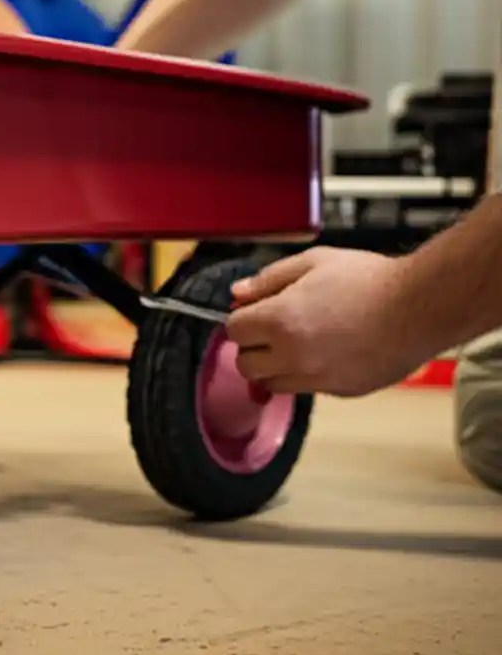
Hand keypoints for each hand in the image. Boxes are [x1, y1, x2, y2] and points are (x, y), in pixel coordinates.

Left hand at [226, 247, 422, 396]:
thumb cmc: (369, 279)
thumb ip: (269, 279)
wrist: (421, 307)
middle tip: (274, 330)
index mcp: (279, 321)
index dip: (243, 319)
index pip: (233, 331)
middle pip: (246, 365)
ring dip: (275, 366)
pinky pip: (306, 388)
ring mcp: (316, 378)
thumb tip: (237, 295)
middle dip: (253, 347)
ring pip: (272, 384)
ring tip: (300, 342)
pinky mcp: (339, 391)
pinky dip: (306, 375)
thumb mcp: (314, 263)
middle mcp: (292, 356)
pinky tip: (328, 352)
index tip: (257, 311)